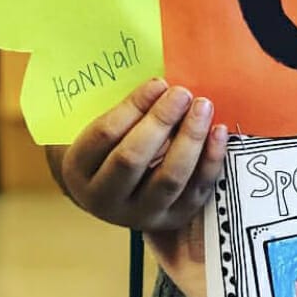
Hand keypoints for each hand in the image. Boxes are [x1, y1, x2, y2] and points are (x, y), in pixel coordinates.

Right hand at [50, 78, 228, 296]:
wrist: (116, 193)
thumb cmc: (107, 147)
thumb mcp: (94, 126)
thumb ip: (112, 105)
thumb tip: (150, 76)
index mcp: (78, 170)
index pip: (104, 135)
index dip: (133, 106)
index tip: (158, 82)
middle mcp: (104, 199)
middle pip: (133, 159)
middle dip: (160, 121)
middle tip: (182, 93)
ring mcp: (141, 214)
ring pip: (169, 178)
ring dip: (190, 138)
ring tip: (203, 106)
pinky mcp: (174, 219)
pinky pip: (197, 190)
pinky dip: (211, 160)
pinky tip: (219, 131)